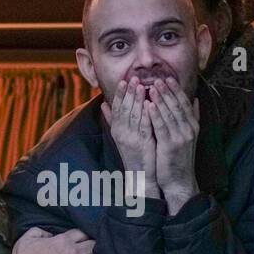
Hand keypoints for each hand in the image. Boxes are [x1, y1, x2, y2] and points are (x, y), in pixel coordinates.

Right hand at [0, 227, 93, 253]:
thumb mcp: (27, 238)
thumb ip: (40, 231)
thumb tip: (50, 234)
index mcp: (63, 240)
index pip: (81, 233)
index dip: (82, 235)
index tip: (81, 239)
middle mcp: (74, 252)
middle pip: (92, 244)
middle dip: (92, 245)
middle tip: (90, 249)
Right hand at [100, 76, 159, 197]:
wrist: (140, 176)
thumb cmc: (133, 154)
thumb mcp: (120, 135)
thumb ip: (112, 119)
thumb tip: (103, 104)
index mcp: (117, 129)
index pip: (117, 108)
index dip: (120, 94)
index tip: (123, 81)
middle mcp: (121, 132)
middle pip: (124, 108)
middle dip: (128, 92)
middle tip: (133, 78)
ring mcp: (131, 138)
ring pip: (133, 115)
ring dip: (137, 100)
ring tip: (141, 86)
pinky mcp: (142, 143)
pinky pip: (144, 125)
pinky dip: (146, 114)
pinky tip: (150, 104)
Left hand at [147, 77, 199, 214]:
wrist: (180, 180)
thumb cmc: (180, 157)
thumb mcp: (189, 136)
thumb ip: (192, 117)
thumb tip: (196, 100)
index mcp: (193, 125)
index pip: (184, 103)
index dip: (176, 90)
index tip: (168, 77)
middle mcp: (189, 129)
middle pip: (177, 105)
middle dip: (167, 90)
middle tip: (158, 77)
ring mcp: (180, 137)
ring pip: (169, 113)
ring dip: (160, 99)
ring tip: (151, 86)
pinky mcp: (170, 145)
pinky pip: (161, 126)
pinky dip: (155, 114)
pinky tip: (148, 105)